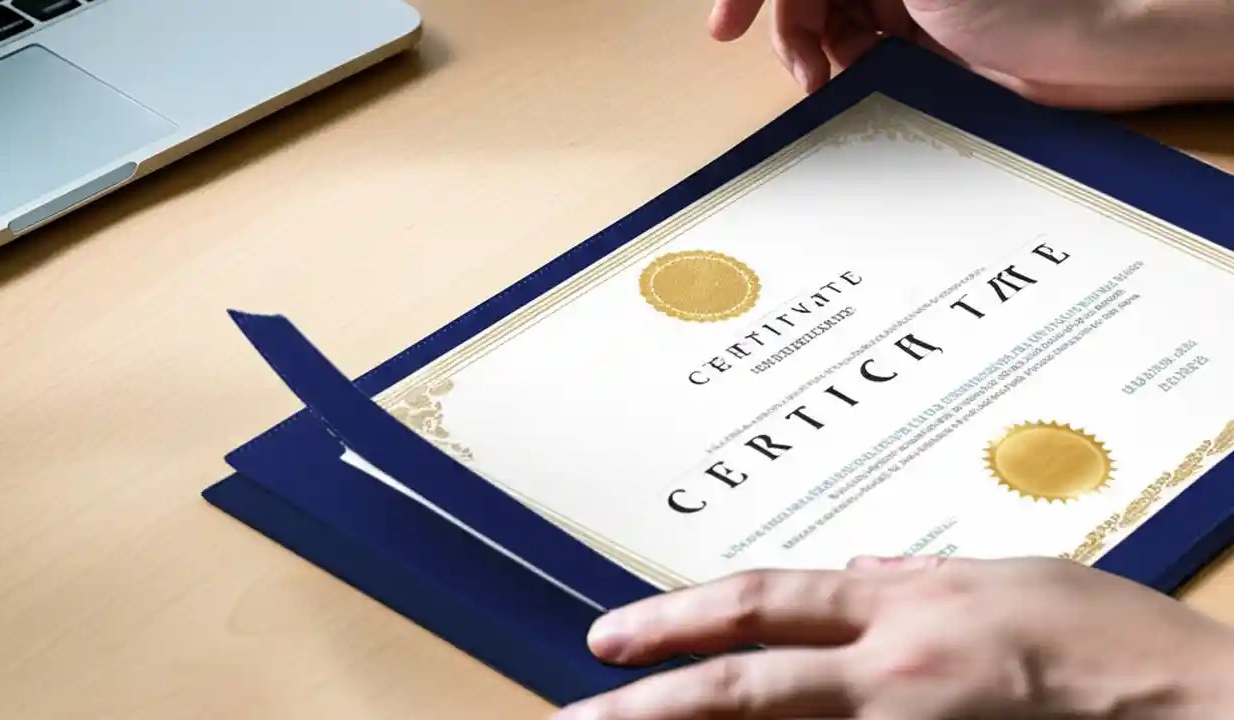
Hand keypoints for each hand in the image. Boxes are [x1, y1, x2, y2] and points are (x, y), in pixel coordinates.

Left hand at [552, 556, 1233, 718]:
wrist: (1191, 705)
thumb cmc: (1108, 638)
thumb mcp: (1007, 576)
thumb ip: (917, 578)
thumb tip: (857, 573)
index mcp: (904, 608)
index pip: (764, 604)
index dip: (680, 619)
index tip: (610, 638)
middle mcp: (894, 672)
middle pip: (748, 687)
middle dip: (653, 706)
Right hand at [708, 0, 1233, 108]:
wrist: (1093, 50)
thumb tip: (794, 1)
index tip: (725, 29)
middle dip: (792, 28)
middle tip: (800, 72)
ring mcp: (908, 6)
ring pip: (830, 30)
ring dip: (819, 58)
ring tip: (831, 84)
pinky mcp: (923, 52)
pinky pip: (862, 65)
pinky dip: (849, 79)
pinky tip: (855, 91)